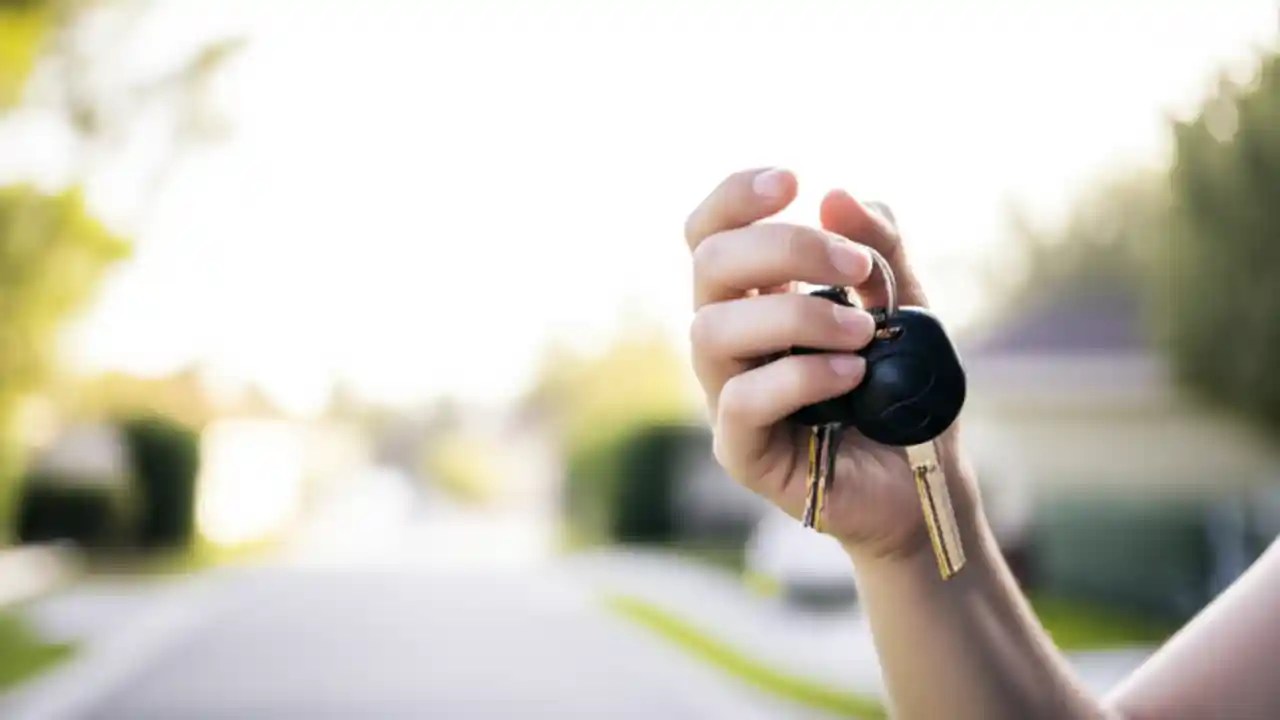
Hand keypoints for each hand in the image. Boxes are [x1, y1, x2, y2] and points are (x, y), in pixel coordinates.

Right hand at [685, 167, 954, 559]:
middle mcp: (730, 340)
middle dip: (785, 247)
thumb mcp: (907, 304)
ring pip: (710, 330)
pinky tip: (853, 376)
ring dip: (796, 316)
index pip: (710, 234)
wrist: (926, 480)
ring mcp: (727, 395)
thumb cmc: (904, 391)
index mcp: (755, 298)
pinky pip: (740, 400)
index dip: (734, 197)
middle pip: (709, 266)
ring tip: (863, 332)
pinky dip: (801, 376)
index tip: (793, 182)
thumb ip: (880, 248)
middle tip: (857, 266)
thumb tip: (835, 195)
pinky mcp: (740, 450)